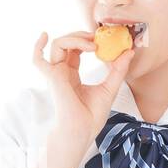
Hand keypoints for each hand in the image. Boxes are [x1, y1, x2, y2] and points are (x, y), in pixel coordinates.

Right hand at [31, 29, 135, 157]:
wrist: (82, 131)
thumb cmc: (91, 116)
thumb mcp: (110, 88)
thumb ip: (118, 70)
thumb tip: (130, 52)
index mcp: (72, 74)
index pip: (76, 49)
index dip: (88, 40)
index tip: (103, 39)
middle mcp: (62, 72)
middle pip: (67, 43)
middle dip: (82, 36)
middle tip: (98, 37)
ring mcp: (56, 74)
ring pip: (58, 45)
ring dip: (75, 38)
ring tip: (92, 43)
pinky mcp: (53, 77)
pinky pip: (37, 60)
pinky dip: (37, 47)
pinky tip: (44, 35)